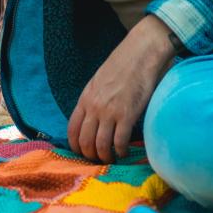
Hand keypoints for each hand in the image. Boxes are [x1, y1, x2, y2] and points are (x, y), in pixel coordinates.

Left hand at [68, 14, 177, 162]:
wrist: (141, 52)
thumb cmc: (123, 64)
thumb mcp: (99, 80)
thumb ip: (94, 99)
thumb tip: (94, 117)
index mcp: (85, 98)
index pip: (72, 130)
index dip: (76, 146)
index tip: (83, 152)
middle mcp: (94, 107)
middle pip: (84, 142)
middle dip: (90, 155)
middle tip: (98, 159)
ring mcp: (109, 112)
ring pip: (100, 146)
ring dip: (105, 157)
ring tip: (111, 158)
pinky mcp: (127, 115)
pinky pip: (119, 142)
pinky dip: (121, 151)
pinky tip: (124, 151)